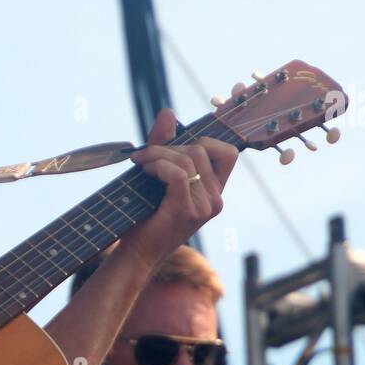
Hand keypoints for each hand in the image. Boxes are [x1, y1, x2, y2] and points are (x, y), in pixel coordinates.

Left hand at [119, 108, 238, 266]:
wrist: (136, 253)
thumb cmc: (146, 217)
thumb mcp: (157, 175)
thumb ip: (164, 145)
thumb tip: (169, 112)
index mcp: (215, 192)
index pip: (228, 153)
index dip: (205, 140)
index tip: (174, 144)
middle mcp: (215, 200)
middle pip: (202, 150)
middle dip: (170, 146)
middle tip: (144, 156)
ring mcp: (204, 207)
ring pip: (188, 160)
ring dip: (158, 154)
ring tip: (140, 162)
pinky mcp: (186, 211)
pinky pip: (179, 174)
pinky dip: (159, 165)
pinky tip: (145, 170)